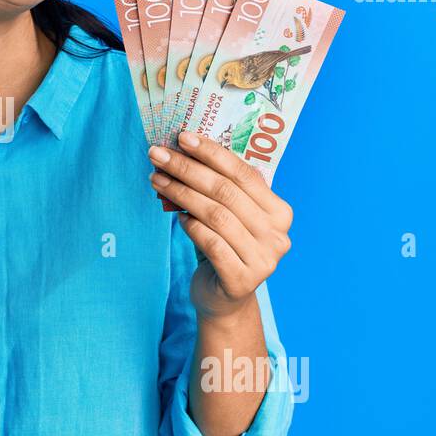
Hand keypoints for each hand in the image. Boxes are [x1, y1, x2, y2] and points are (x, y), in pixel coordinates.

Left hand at [148, 133, 292, 321]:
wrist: (224, 299)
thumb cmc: (223, 247)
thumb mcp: (227, 216)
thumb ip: (219, 190)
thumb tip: (181, 150)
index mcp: (279, 212)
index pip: (244, 174)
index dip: (212, 153)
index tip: (183, 137)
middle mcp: (277, 235)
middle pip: (226, 192)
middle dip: (188, 169)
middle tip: (158, 155)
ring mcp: (263, 260)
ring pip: (216, 215)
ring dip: (181, 193)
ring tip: (157, 180)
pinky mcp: (242, 280)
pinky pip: (211, 244)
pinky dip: (191, 227)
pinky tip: (177, 217)